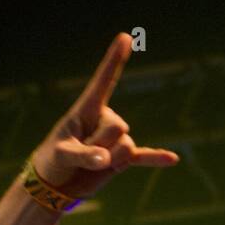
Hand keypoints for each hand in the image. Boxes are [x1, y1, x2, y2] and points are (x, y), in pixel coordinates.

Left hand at [30, 33, 179, 197]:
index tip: (124, 38)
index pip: (103, 82)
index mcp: (87, 110)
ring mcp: (115, 139)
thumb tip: (106, 159)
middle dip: (100, 145)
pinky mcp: (121, 159)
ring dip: (108, 160)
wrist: (56, 186)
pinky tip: (172, 159)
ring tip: (90, 164)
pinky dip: (155, 158)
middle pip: (118, 127)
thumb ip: (82, 155)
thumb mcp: (62, 155)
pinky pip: (142, 157)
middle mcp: (105, 119)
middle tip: (81, 155)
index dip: (114, 61)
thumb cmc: (53, 163)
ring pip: (126, 146)